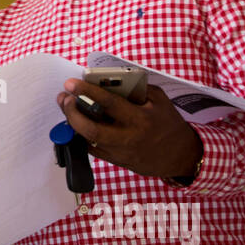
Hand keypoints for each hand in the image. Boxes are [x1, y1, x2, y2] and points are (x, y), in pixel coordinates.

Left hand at [57, 79, 201, 178]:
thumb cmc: (169, 123)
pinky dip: (82, 135)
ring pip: (88, 141)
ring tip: (67, 107)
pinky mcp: (117, 162)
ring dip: (72, 123)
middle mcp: (128, 137)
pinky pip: (92, 149)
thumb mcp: (159, 100)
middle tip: (64, 98)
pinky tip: (78, 122)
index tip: (71, 83)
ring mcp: (121, 152)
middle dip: (71, 112)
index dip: (87, 92)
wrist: (180, 155)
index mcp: (140, 119)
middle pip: (91, 128)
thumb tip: (108, 82)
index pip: (108, 103)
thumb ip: (136, 89)